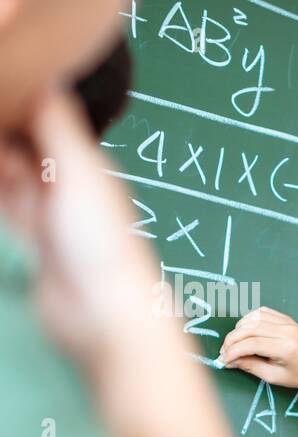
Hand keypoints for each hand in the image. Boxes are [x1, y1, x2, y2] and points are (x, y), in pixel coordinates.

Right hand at [0, 89, 165, 367]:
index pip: (45, 122)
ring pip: (9, 177)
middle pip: (22, 148)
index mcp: (86, 165)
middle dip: (4, 133)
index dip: (17, 105)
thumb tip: (48, 75)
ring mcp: (46, 217)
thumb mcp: (80, 173)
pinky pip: (5, 208)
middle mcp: (66, 187)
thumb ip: (59, 127)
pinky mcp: (30, 246)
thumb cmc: (102, 243)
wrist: (103, 315)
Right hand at [218, 306, 297, 390]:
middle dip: (232, 341)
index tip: (223, 359)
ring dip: (238, 330)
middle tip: (224, 353)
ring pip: (253, 318)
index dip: (233, 351)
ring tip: (234, 345)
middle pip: (249, 329)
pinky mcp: (286, 318)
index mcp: (285, 347)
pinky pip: (261, 313)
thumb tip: (229, 361)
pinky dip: (249, 321)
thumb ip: (251, 366)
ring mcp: (286, 321)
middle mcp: (286, 330)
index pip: (251, 343)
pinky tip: (245, 333)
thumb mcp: (275, 377)